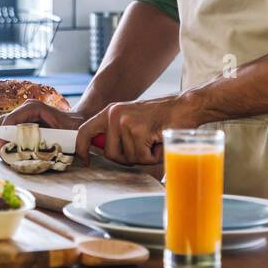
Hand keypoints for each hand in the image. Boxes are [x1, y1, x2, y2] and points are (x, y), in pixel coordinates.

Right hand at [0, 100, 83, 154]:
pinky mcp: (20, 123)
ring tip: (4, 156)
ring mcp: (20, 115)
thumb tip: (28, 149)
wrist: (77, 121)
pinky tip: (9, 153)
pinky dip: (2, 143)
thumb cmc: (72, 127)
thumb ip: (48, 139)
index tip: (2, 151)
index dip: (2, 137)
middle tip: (1, 155)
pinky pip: (4, 132)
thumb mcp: (62, 133)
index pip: (8, 121)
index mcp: (32, 108)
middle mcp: (23, 109)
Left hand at [75, 94, 205, 166]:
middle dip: (128, 157)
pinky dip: (154, 155)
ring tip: (153, 139)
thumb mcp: (132, 119)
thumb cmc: (162, 117)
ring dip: (144, 156)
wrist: (185, 106)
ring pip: (128, 158)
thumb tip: (101, 150)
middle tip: (144, 144)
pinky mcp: (139, 130)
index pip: (84, 131)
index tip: (85, 161)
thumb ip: (115, 133)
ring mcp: (125, 122)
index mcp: (110, 111)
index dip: (81, 149)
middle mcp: (114, 114)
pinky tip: (159, 140)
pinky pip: (142, 158)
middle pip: (109, 154)